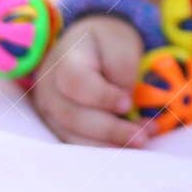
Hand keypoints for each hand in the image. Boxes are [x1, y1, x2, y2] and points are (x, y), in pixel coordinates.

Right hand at [29, 16, 150, 146]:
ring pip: (72, 135)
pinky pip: (76, 144)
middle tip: (142, 136)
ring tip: (140, 141)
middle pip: (72, 115)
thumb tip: (124, 103)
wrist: (89, 47)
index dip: (101, 96)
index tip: (127, 103)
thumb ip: (122, 67)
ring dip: (107, 144)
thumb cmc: (107, 44)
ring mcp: (50, 110)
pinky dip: (102, 149)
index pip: (75, 81)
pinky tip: (125, 146)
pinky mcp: (58, 127)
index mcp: (64, 60)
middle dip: (109, 129)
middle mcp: (49, 87)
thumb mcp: (120, 43)